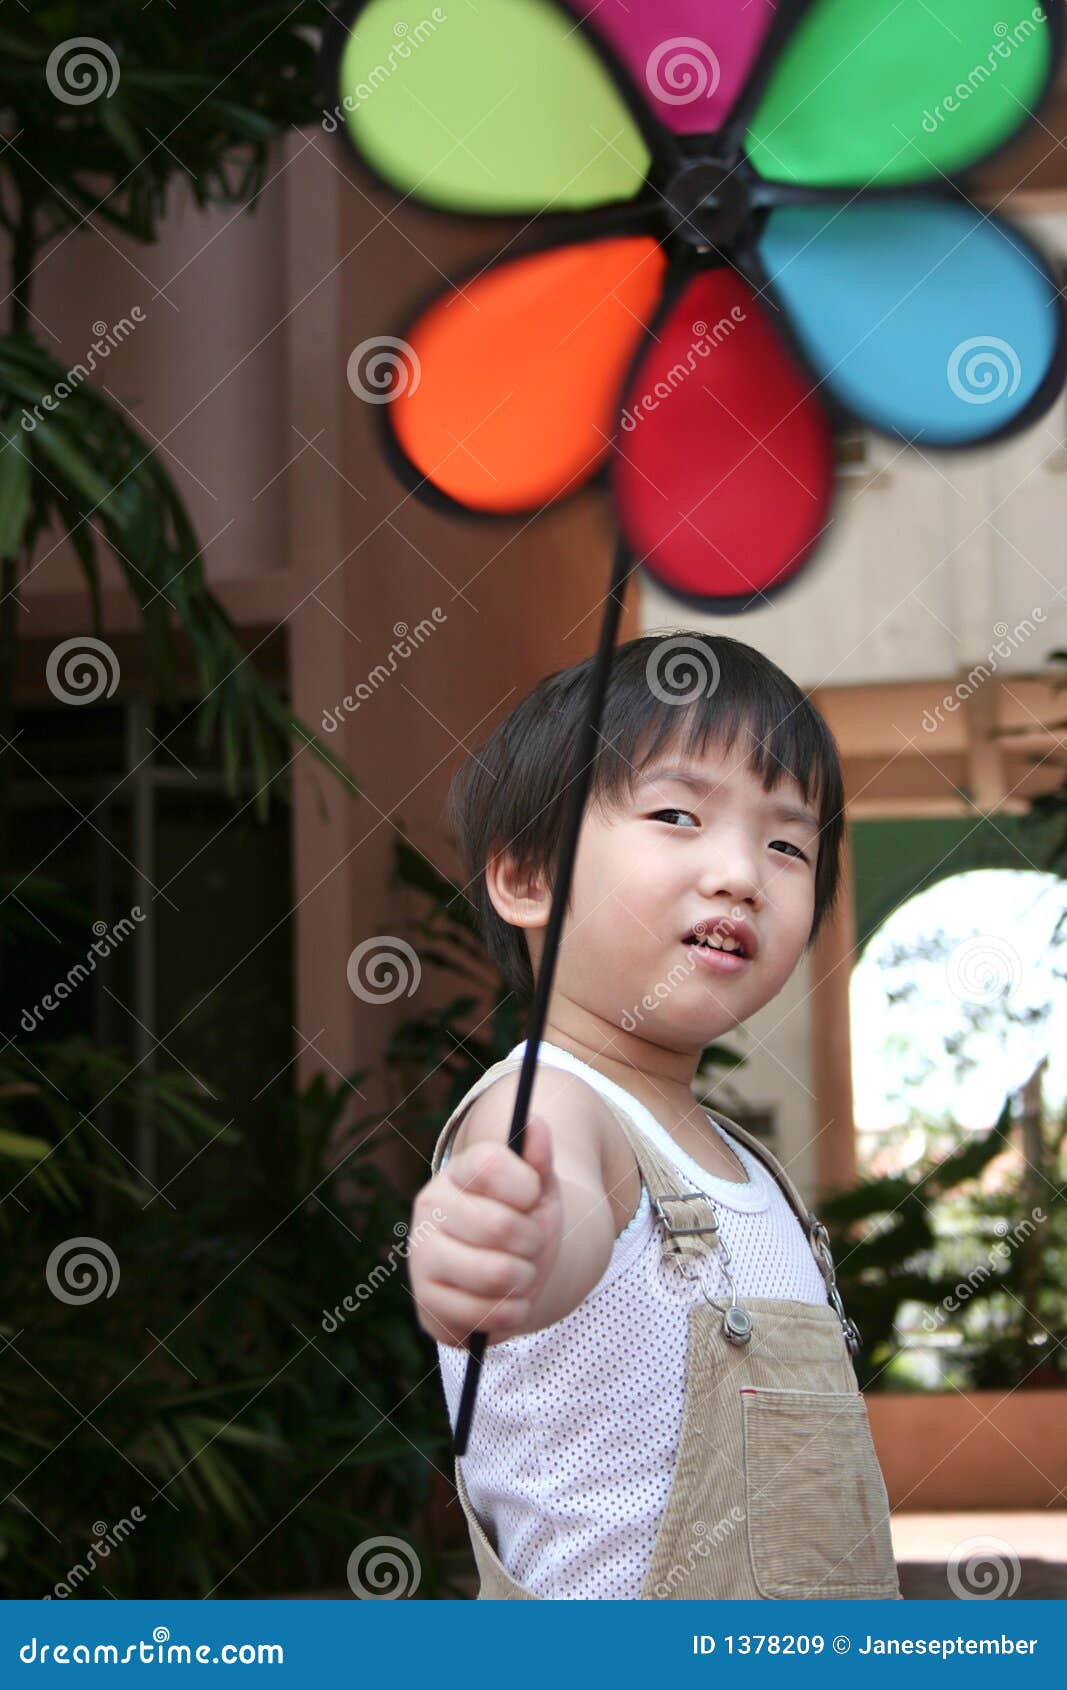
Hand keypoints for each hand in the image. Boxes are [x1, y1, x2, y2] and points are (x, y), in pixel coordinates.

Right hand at [409, 1114, 562, 1346]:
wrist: (509, 1275)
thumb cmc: (523, 1222)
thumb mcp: (538, 1189)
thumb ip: (537, 1159)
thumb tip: (536, 1122)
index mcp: (456, 1172)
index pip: (491, 1164)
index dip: (525, 1185)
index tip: (531, 1196)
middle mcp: (429, 1209)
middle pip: (500, 1226)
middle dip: (533, 1241)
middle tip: (529, 1243)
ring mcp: (422, 1257)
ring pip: (495, 1274)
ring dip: (525, 1279)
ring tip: (519, 1273)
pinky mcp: (427, 1304)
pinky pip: (488, 1315)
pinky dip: (514, 1312)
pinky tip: (506, 1300)